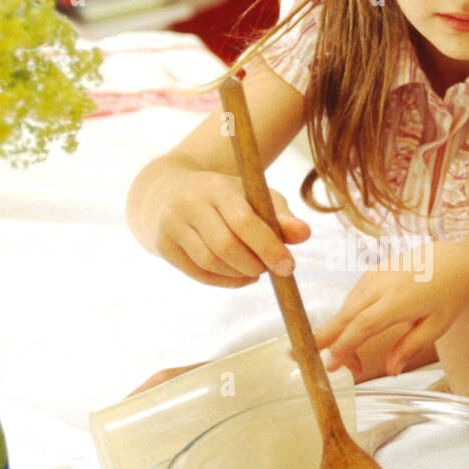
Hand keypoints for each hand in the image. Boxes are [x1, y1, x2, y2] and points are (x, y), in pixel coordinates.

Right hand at [130, 161, 309, 287]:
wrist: (168, 193)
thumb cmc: (225, 198)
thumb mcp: (254, 197)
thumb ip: (280, 216)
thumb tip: (304, 234)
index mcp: (216, 186)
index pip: (243, 220)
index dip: (268, 246)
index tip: (289, 266)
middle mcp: (189, 203)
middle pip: (225, 245)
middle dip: (255, 263)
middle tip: (271, 270)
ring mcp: (172, 225)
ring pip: (210, 262)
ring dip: (240, 274)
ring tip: (256, 271)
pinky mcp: (164, 246)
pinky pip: (198, 273)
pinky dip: (224, 281)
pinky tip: (239, 276)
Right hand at [315, 242, 468, 377]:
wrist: (455, 259)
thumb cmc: (449, 295)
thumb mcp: (438, 325)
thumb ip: (411, 346)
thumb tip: (392, 371)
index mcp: (399, 299)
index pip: (363, 325)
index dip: (344, 346)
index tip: (331, 365)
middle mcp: (381, 285)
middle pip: (344, 315)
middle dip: (321, 338)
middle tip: (295, 356)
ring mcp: (373, 277)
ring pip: (345, 309)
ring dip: (339, 336)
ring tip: (346, 364)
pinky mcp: (370, 274)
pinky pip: (352, 301)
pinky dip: (347, 321)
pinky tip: (353, 339)